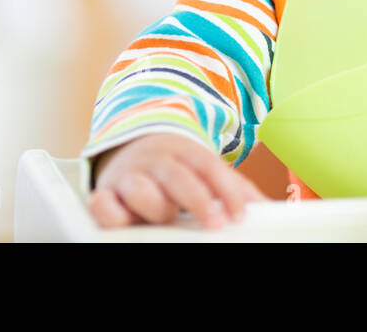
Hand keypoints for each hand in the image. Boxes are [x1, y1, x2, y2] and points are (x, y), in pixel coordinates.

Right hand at [87, 132, 266, 228]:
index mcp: (186, 152)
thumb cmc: (176, 167)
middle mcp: (156, 161)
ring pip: (138, 188)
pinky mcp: (105, 193)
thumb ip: (232, 187)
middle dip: (196, 199)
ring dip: (155, 205)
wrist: (133, 145)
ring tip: (168, 218)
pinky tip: (126, 221)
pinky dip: (109, 211)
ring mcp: (130, 176)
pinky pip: (101, 202)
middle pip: (177, 176)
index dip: (227, 189)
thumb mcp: (203, 168)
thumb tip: (264, 206)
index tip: (240, 213)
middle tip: (215, 221)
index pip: (209, 167)